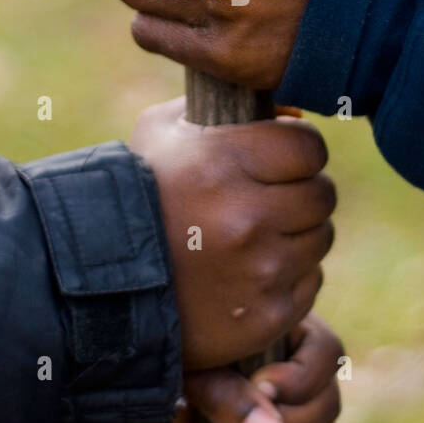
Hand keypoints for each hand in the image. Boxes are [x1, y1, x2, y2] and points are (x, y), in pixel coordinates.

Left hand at [118, 315, 342, 422]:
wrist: (139, 414)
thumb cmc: (160, 374)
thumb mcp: (185, 374)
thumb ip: (224, 392)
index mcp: (279, 334)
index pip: (325, 352)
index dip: (301, 378)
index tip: (261, 389)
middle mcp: (296, 373)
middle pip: (328, 404)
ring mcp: (295, 417)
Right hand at [129, 98, 334, 369]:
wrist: (101, 284)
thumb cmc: (138, 195)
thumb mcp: (164, 133)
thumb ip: (226, 107)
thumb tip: (295, 111)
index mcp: (223, 163)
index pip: (309, 147)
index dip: (295, 152)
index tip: (276, 161)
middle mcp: (246, 217)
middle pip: (322, 194)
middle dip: (299, 192)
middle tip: (266, 200)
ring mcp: (260, 271)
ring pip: (319, 238)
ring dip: (295, 235)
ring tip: (253, 237)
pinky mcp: (267, 315)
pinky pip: (309, 283)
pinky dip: (287, 277)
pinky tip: (249, 273)